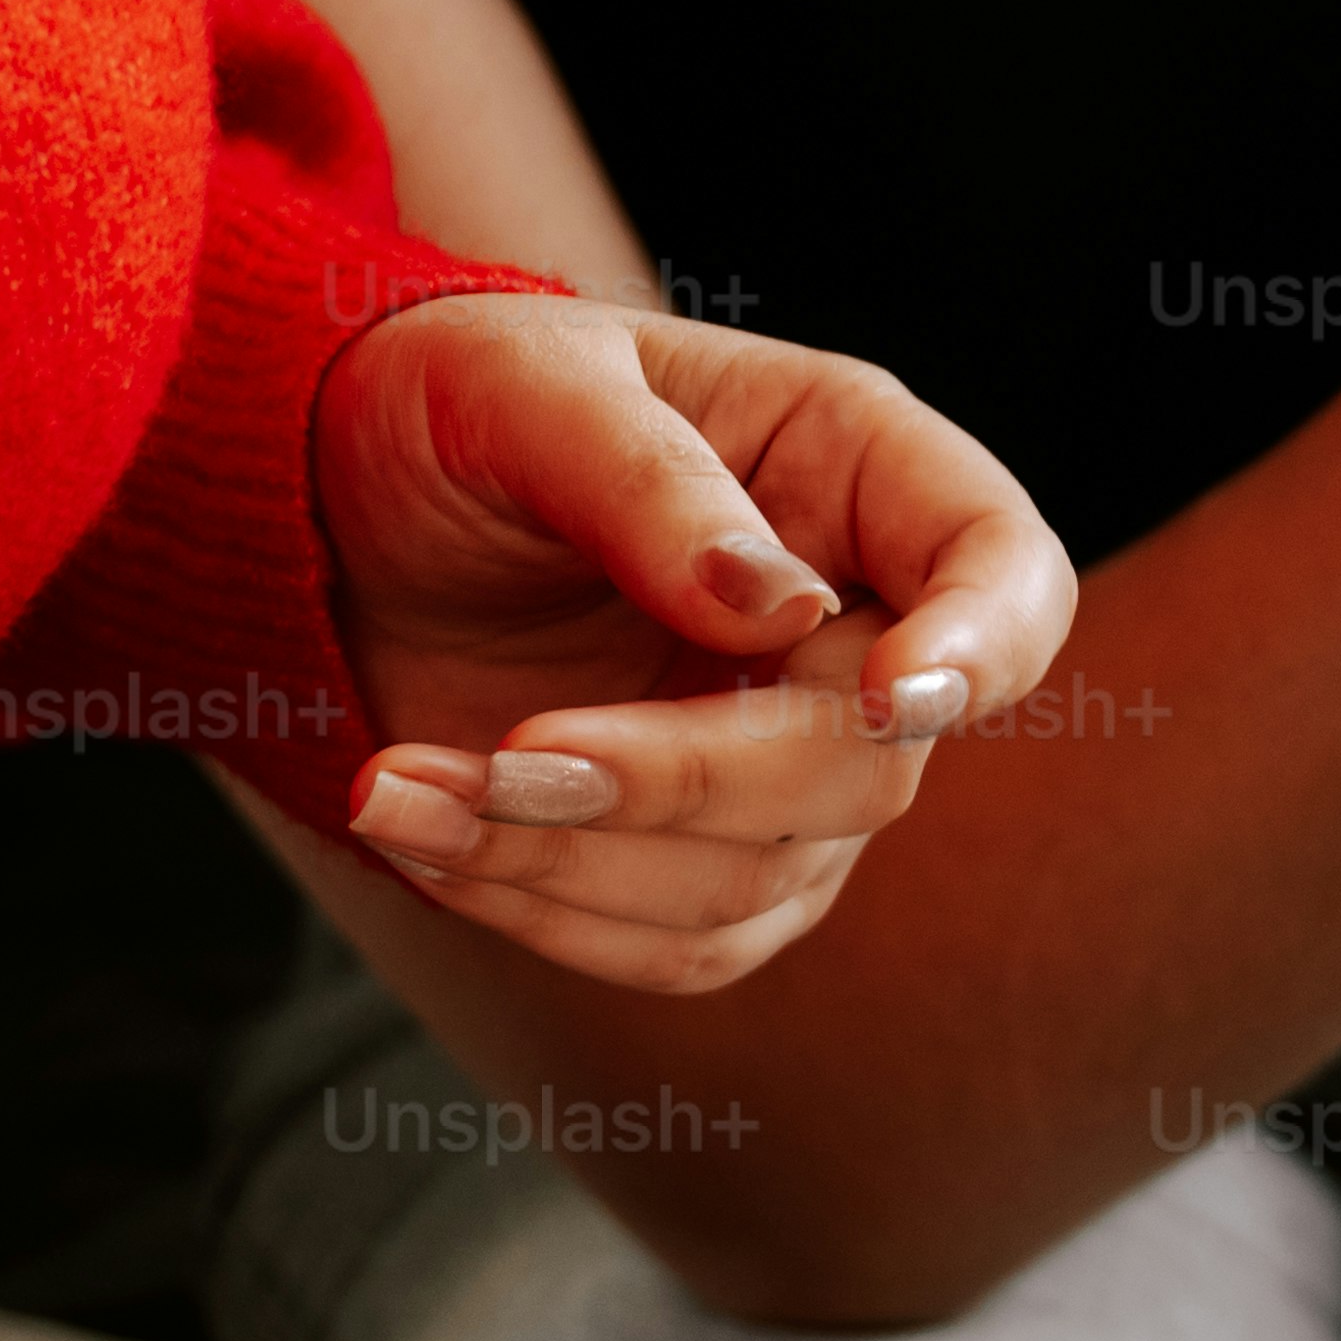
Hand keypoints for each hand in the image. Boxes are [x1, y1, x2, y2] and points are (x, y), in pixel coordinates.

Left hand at [305, 299, 1077, 989]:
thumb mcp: (517, 390)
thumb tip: (778, 605)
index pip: (1001, 572)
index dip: (984, 647)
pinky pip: (675, 949)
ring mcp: (794, 768)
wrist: (339, 514)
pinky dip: (540, 912)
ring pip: (759, 880)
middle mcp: (853, 632)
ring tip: (395, 787)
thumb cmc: (447, 409)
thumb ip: (646, 484)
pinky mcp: (712, 868)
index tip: (896, 697)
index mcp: (852, 472)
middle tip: (507, 750)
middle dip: (681, 780)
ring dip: (567, 857)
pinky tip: (422, 831)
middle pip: (865, 766)